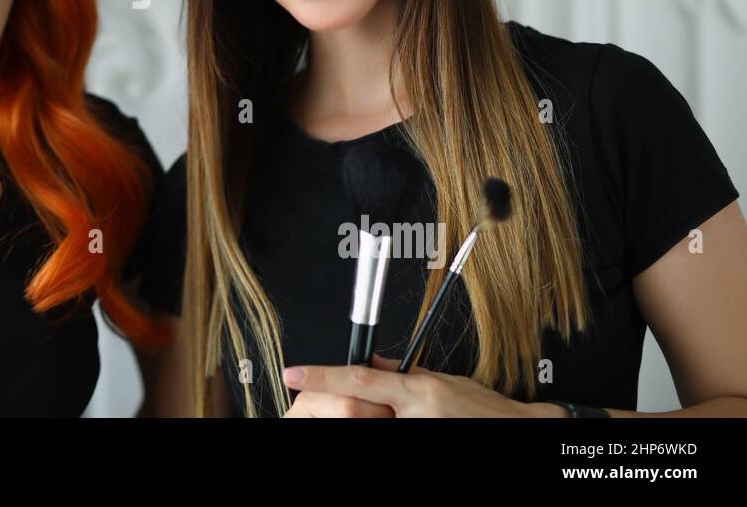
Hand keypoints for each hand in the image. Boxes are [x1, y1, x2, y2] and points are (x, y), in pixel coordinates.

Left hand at [280, 353, 561, 417]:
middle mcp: (414, 416)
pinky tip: (416, 422)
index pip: (358, 379)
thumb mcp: (440, 381)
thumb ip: (401, 374)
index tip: (292, 373)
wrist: (519, 432)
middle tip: (388, 409)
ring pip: (374, 425)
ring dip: (382, 419)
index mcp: (418, 391)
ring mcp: (417, 436)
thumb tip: (369, 362)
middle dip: (359, 409)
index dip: (321, 376)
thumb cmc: (483, 410)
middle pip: (360, 410)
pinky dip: (388, 425)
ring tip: (418, 417)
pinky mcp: (423, 449)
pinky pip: (391, 436)